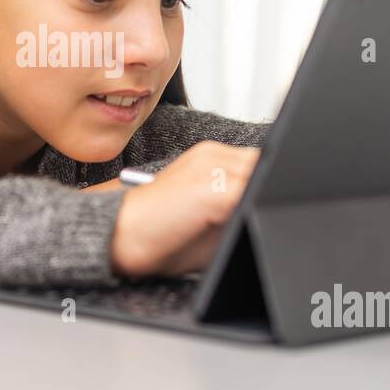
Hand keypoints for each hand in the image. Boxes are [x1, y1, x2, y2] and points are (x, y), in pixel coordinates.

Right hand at [107, 141, 260, 277]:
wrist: (120, 234)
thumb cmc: (157, 231)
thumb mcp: (205, 210)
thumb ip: (238, 200)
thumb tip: (270, 206)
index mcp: (209, 155)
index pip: (259, 160)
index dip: (267, 179)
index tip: (269, 195)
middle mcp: (214, 155)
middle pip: (267, 165)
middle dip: (269, 187)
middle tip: (263, 210)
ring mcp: (216, 170)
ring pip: (265, 177)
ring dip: (264, 196)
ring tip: (251, 217)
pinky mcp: (218, 190)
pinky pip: (255, 194)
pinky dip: (257, 208)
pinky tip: (247, 223)